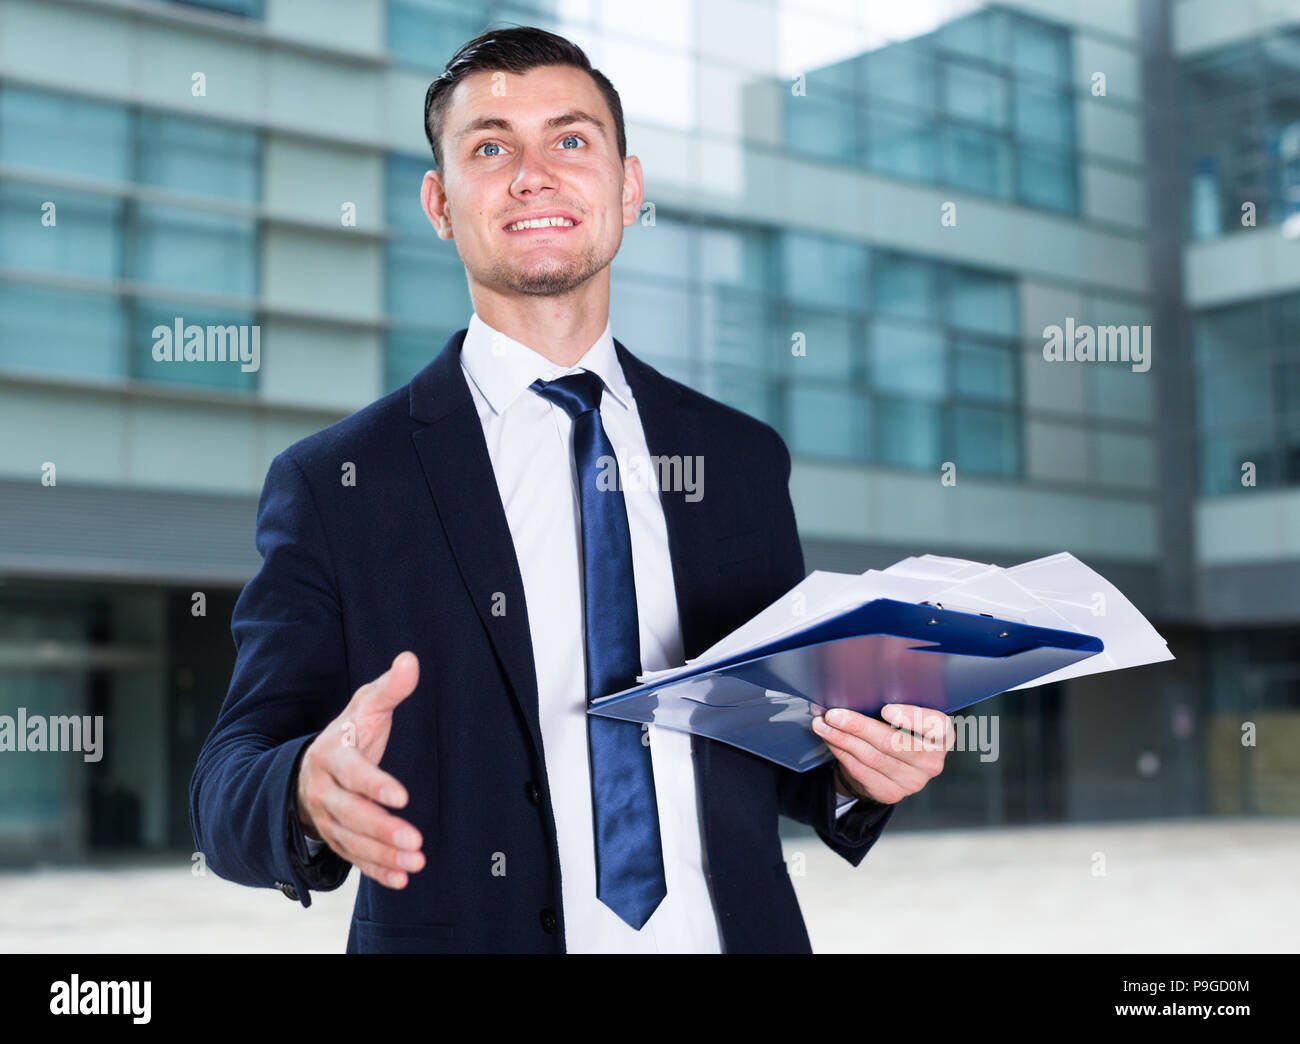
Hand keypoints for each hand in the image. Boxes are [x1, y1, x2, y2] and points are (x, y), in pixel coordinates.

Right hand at [295, 651, 423, 888]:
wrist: (311, 767)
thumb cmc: (349, 734)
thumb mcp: (365, 707)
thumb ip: (390, 688)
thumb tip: (410, 660)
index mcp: (331, 755)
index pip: (352, 773)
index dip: (375, 785)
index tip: (403, 797)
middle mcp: (324, 790)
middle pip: (350, 814)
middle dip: (382, 829)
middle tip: (416, 840)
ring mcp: (327, 818)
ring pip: (352, 841)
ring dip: (383, 854)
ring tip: (417, 861)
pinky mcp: (335, 838)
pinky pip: (353, 858)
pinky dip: (376, 870)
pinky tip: (402, 879)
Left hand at [812, 703, 951, 803]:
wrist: (892, 764)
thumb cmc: (899, 729)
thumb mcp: (905, 712)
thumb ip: (896, 701)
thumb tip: (859, 689)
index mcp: (942, 736)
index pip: (935, 726)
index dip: (911, 718)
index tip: (887, 709)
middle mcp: (932, 761)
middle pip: (893, 743)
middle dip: (859, 727)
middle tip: (834, 714)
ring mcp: (912, 781)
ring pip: (872, 758)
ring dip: (842, 739)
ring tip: (823, 725)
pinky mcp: (891, 793)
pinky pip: (861, 771)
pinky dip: (842, 753)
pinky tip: (831, 741)